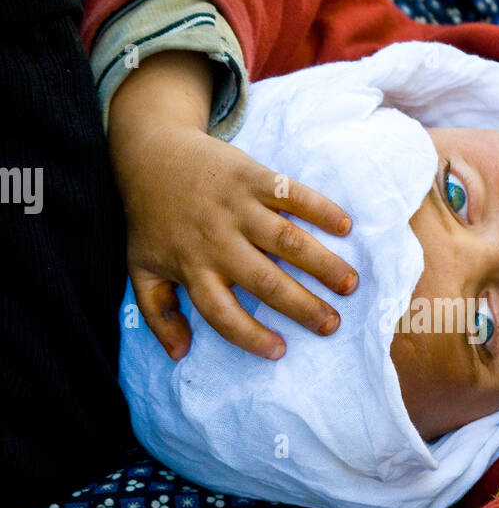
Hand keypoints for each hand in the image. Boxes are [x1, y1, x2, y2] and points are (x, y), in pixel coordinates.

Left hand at [109, 52, 358, 360]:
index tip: (280, 350)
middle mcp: (217, 240)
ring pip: (286, 240)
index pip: (223, 312)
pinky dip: (320, 208)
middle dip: (302, 305)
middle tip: (332, 324)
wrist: (151, 153)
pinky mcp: (252, 176)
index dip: (251, 336)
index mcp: (192, 267)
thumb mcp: (140, 268)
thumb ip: (158, 313)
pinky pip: (291, 193)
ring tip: (349, 283)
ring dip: (321, 262)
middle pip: (265, 281)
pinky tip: (345, 226)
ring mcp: (237, 207)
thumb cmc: (151, 219)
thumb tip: (179, 353)